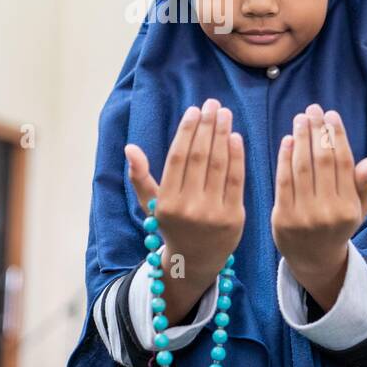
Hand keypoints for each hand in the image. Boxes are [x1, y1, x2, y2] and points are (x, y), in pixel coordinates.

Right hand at [124, 98, 245, 278]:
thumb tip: (130, 148)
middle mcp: (188, 208)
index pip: (177, 158)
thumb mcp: (151, 204)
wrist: (196, 262)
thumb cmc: (173, 225)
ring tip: (225, 114)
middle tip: (212, 104)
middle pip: (199, 157)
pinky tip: (235, 137)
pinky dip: (237, 157)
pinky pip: (236, 181)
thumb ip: (140, 176)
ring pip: (218, 165)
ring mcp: (212, 213)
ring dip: (222, 135)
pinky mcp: (234, 217)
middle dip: (207, 127)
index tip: (194, 111)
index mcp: (166, 203)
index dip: (186, 132)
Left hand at [271, 103, 366, 280]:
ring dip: (301, 138)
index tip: (331, 115)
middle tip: (313, 109)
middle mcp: (329, 211)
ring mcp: (305, 215)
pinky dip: (285, 158)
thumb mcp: (358, 210)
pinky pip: (284, 181)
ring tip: (300, 119)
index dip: (338, 136)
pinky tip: (287, 140)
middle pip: (323, 162)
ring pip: (302, 168)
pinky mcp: (283, 217)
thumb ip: (362, 186)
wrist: (313, 259)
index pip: (344, 163)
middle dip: (318, 131)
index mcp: (349, 207)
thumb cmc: (337, 227)